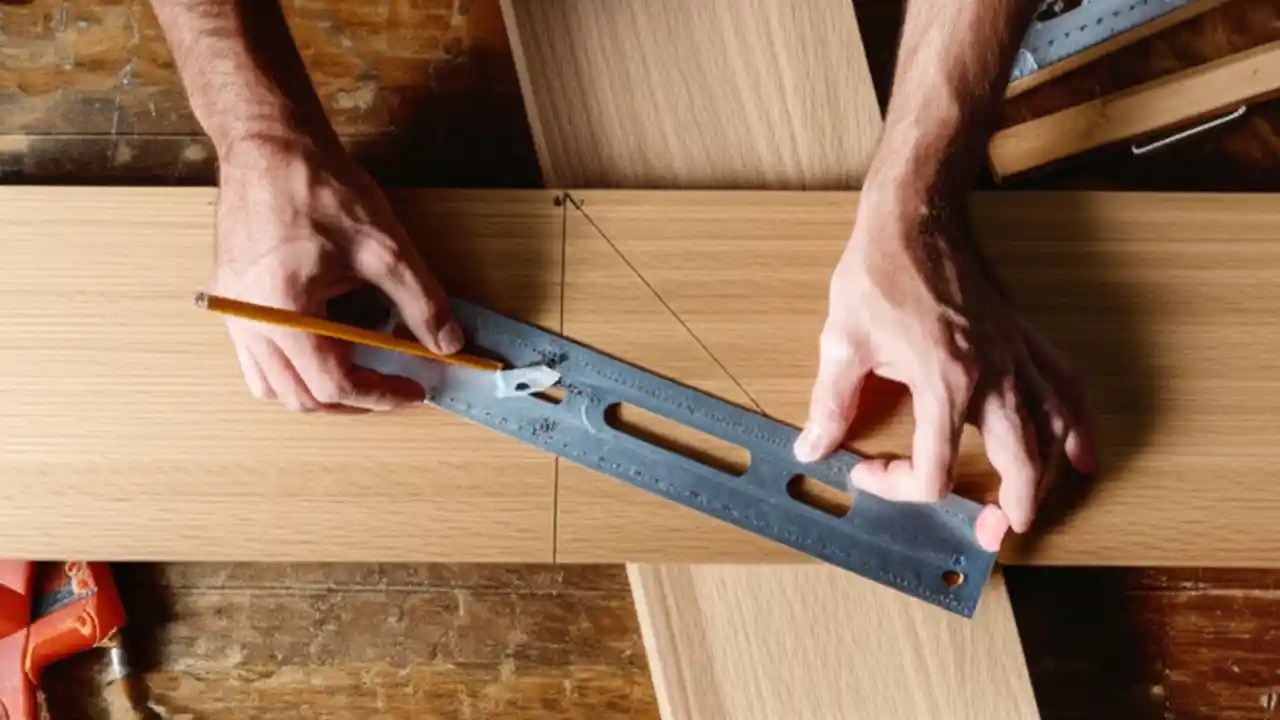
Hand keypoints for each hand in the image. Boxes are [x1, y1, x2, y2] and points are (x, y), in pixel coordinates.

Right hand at [210, 136, 461, 411]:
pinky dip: (293, 368)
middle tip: (393, 386)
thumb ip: (420, 300)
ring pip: (272, 386)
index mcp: (282, 310)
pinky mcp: (228, 302)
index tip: (415, 389)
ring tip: (361, 370)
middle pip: (301, 397)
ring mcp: (230, 313)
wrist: (269, 145)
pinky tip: (326, 345)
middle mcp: (246, 320)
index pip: (334, 383)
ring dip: (319, 391)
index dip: (381, 396)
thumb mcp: (384, 245)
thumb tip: (448, 343)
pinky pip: (256, 360)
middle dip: (354, 401)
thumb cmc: (320, 187)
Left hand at [793, 184, 1096, 550]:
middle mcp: (991, 376)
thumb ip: (830, 403)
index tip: (867, 471)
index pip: (933, 468)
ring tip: (1029, 509)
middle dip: (1008, 507)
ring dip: (1045, 477)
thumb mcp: (842, 342)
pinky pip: (1067, 385)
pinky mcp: (1023, 338)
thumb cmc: (879, 273)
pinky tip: (1082, 453)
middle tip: (991, 534)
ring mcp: (1015, 356)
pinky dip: (1079, 423)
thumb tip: (813, 446)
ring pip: (1051, 431)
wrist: (915, 218)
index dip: (898, 486)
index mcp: (944, 382)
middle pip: (1018, 463)